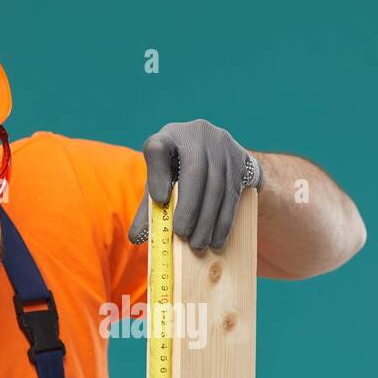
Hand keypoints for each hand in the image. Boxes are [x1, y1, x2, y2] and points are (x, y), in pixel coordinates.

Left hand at [128, 119, 264, 250]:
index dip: (158, 175)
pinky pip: (233, 193)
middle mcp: (197, 134)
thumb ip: (148, 207)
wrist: (220, 153)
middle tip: (182, 234)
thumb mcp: (163, 181)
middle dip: (189, 207)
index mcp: (169, 136)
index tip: (160, 200)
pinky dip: (224, 220)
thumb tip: (135, 238)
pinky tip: (217, 239)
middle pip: (194, 170)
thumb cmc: (181, 171)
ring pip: (217, 185)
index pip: (158, 148)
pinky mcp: (241, 159)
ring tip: (198, 244)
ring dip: (207, 219)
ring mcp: (222, 144)